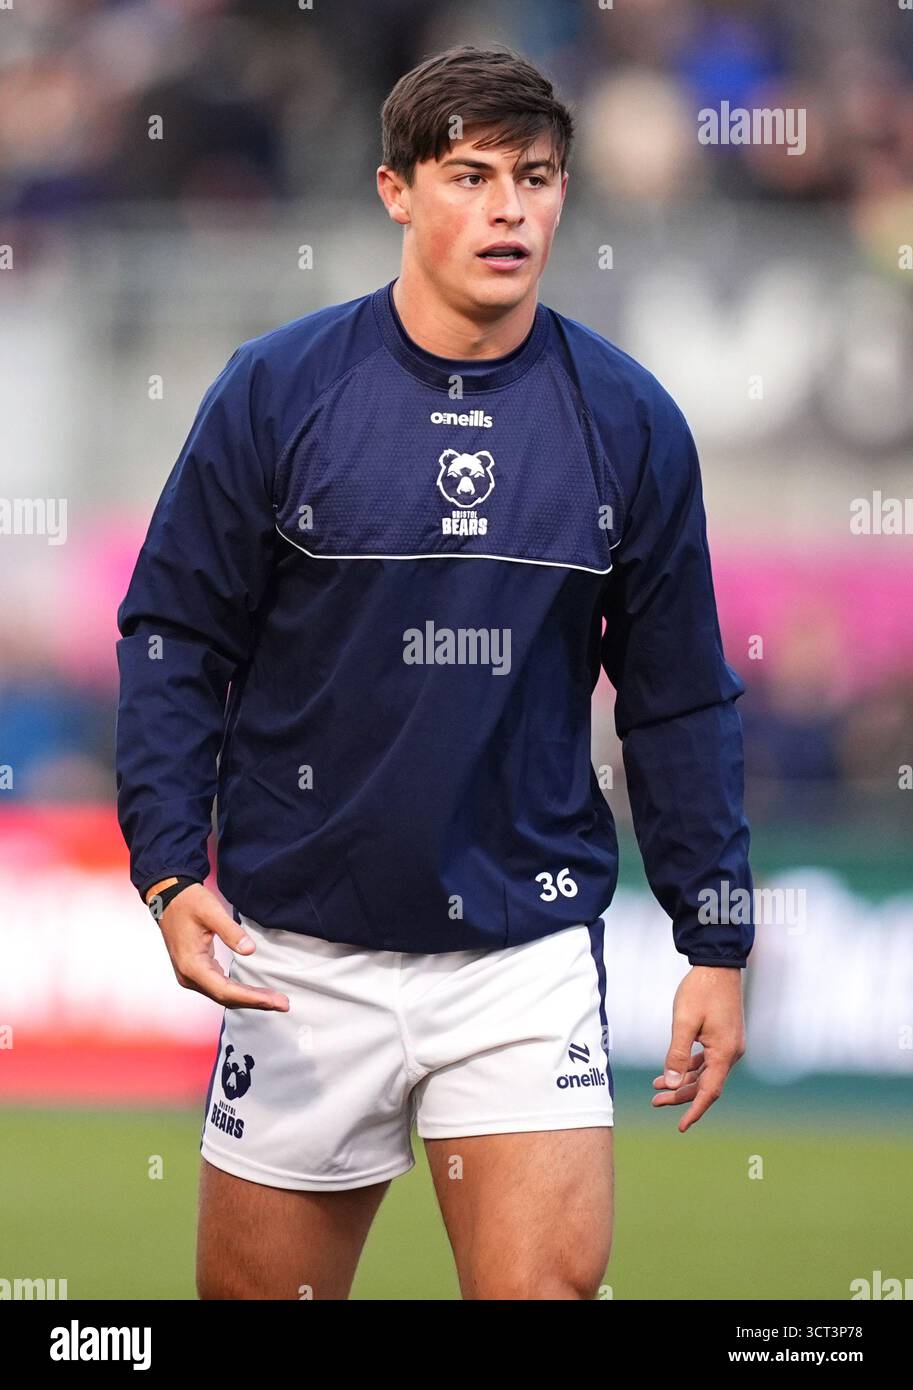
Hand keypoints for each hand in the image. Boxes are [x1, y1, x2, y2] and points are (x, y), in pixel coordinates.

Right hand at [150, 882, 289, 1011]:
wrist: (169, 898)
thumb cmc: (188, 903)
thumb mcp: (211, 911)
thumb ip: (230, 931)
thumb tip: (250, 950)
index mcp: (191, 965)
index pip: (224, 990)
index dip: (250, 997)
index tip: (273, 1000)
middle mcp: (189, 976)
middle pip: (226, 997)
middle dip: (255, 1002)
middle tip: (283, 1004)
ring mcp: (191, 976)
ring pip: (223, 995)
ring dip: (249, 999)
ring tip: (275, 1001)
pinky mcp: (196, 971)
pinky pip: (220, 987)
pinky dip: (239, 992)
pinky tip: (255, 993)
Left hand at [652, 965, 745, 1130]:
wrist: (717, 965)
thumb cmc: (700, 991)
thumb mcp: (684, 1023)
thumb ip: (677, 1055)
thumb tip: (671, 1083)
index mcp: (725, 1053)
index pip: (709, 1092)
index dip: (694, 1110)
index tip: (680, 1126)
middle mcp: (732, 1053)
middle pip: (706, 1084)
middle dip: (681, 1095)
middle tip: (655, 1101)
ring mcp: (729, 1045)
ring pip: (706, 1073)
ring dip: (683, 1081)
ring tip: (657, 1086)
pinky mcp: (725, 1036)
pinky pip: (708, 1060)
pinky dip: (691, 1067)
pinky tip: (674, 1069)